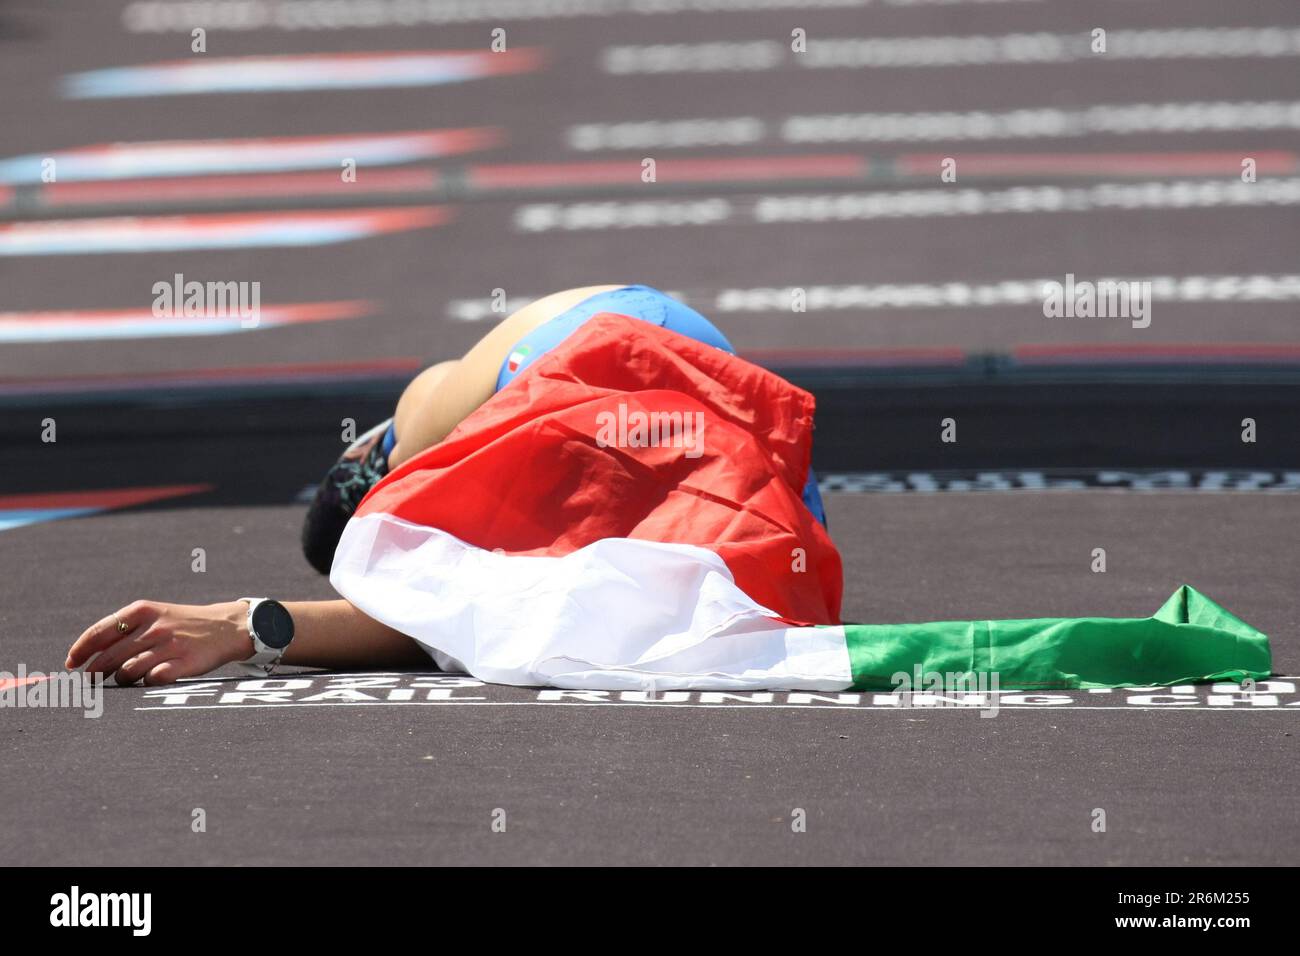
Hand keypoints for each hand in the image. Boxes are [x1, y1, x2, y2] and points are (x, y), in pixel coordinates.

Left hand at [66, 600, 252, 685]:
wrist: (227, 627)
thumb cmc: (185, 624)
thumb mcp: (156, 615)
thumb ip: (126, 629)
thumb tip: (91, 653)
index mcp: (143, 611)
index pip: (100, 632)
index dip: (81, 650)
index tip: (72, 662)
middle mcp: (154, 627)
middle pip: (110, 656)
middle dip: (96, 671)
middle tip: (92, 680)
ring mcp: (170, 645)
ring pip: (128, 671)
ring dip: (122, 679)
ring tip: (126, 679)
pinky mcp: (184, 663)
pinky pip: (152, 679)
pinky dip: (146, 682)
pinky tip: (150, 679)